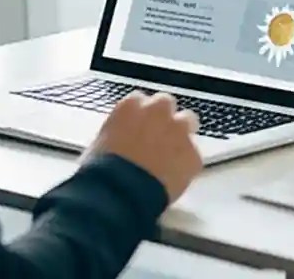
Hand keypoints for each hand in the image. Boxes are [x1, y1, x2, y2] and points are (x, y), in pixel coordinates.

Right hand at [87, 92, 203, 203]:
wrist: (120, 193)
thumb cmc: (102, 171)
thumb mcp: (100, 144)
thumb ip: (117, 132)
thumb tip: (120, 140)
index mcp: (130, 106)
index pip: (139, 100)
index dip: (139, 116)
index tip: (136, 127)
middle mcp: (157, 111)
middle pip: (165, 103)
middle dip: (162, 117)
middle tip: (155, 137)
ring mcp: (179, 131)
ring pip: (187, 121)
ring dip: (180, 133)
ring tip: (170, 155)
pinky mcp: (193, 154)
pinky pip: (193, 154)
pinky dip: (186, 163)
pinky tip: (174, 177)